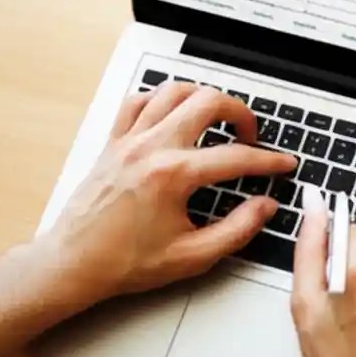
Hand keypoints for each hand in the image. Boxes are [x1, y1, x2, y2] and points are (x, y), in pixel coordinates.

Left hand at [43, 83, 297, 306]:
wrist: (72, 265)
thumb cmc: (124, 262)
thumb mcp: (192, 256)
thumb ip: (238, 229)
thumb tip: (264, 206)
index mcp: (173, 176)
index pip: (236, 157)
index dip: (268, 161)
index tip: (283, 164)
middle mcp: (151, 149)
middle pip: (208, 102)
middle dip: (241, 113)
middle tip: (251, 135)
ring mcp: (129, 141)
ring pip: (174, 91)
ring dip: (204, 98)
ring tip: (218, 117)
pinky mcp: (113, 142)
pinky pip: (138, 101)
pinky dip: (161, 99)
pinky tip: (174, 113)